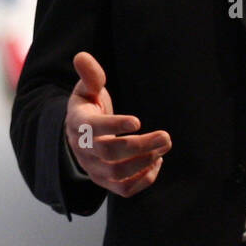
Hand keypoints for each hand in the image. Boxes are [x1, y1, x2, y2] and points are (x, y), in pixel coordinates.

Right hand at [64, 51, 170, 196]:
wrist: (79, 136)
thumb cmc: (88, 108)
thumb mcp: (86, 89)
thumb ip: (89, 75)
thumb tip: (82, 56)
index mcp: (78, 125)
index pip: (93, 130)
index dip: (115, 126)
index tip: (138, 121)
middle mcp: (84, 151)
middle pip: (110, 153)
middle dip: (141, 145)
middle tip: (166, 136)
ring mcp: (94, 170)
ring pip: (119, 174)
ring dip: (145, 161)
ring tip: (164, 145)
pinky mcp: (106, 183)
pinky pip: (125, 189)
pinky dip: (144, 179)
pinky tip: (157, 161)